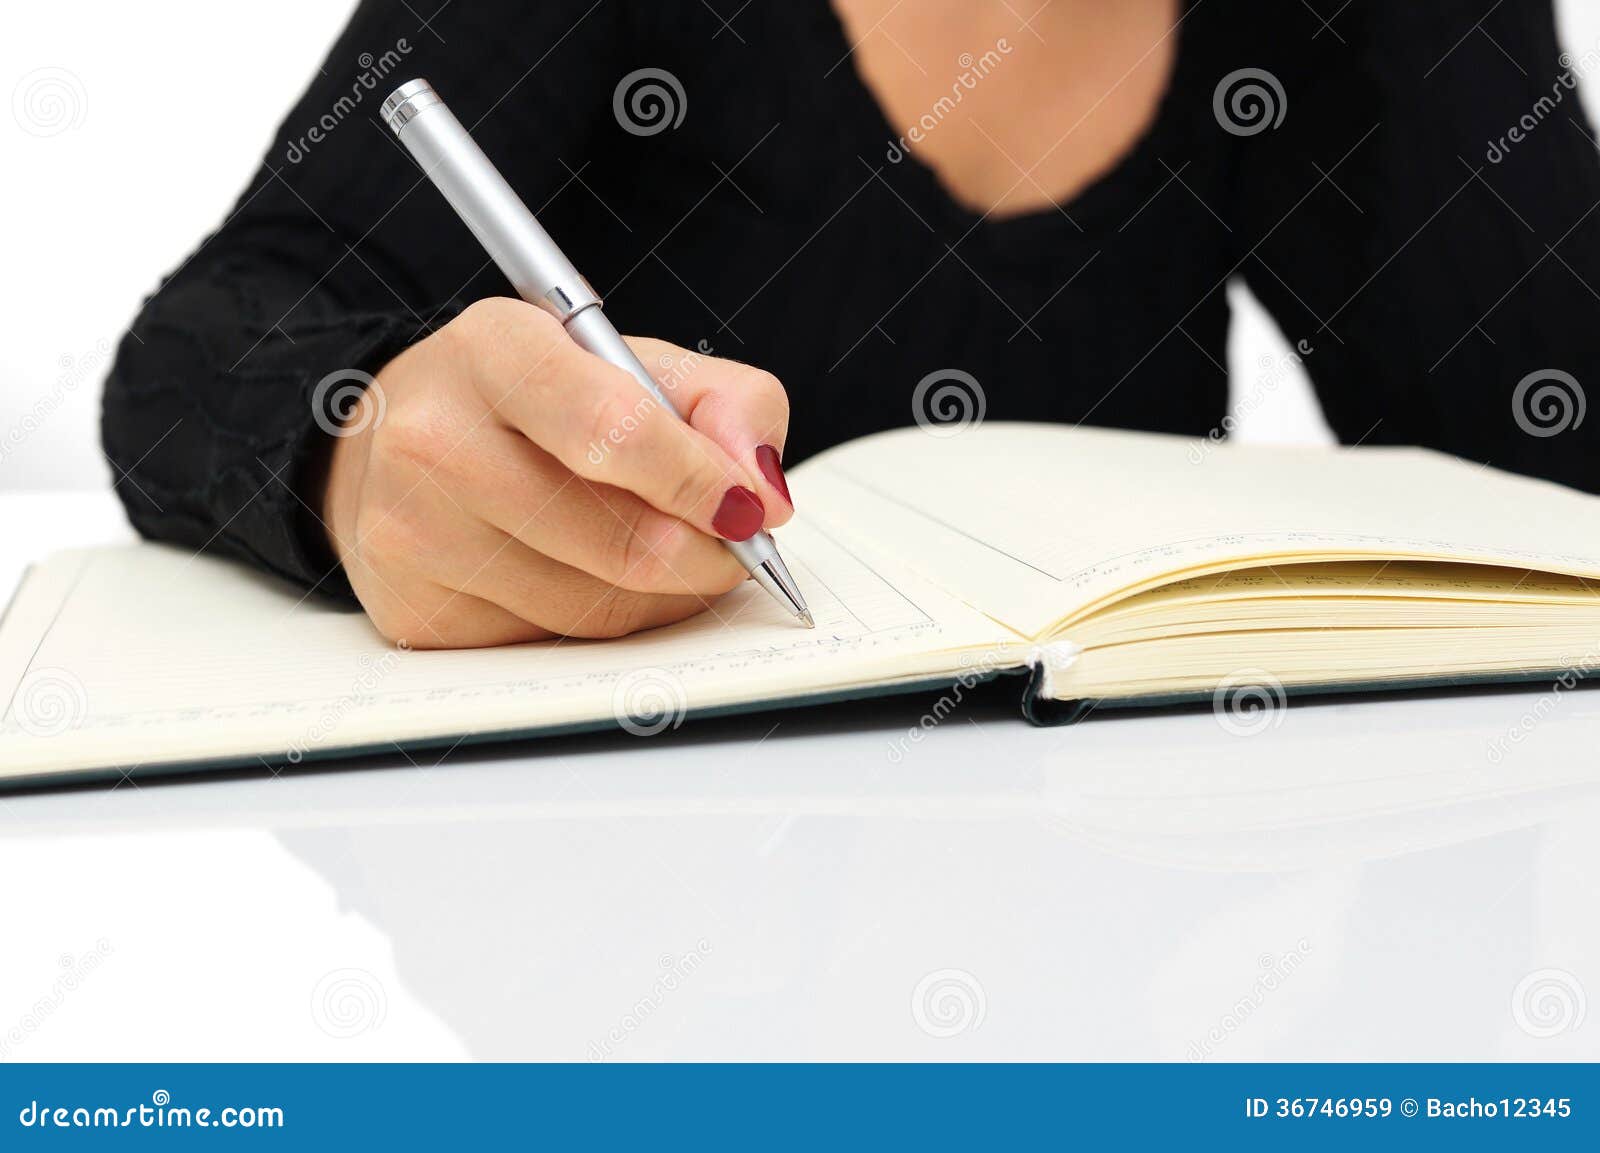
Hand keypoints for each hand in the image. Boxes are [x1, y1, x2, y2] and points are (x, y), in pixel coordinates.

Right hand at [319, 297, 792, 647]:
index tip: (751, 510)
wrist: (397, 443)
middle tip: (736, 547)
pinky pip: (554, 644)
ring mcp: (413, 534)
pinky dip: (606, 624)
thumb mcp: (631, 363)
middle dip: (701, 554)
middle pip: (614, 537)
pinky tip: (598, 580)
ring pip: (593, 606)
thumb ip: (724, 402)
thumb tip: (761, 489)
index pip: (611, 428)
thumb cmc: (534, 401)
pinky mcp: (415, 611)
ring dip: (663, 596)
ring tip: (669, 554)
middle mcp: (435, 440)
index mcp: (494, 351)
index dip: (696, 479)